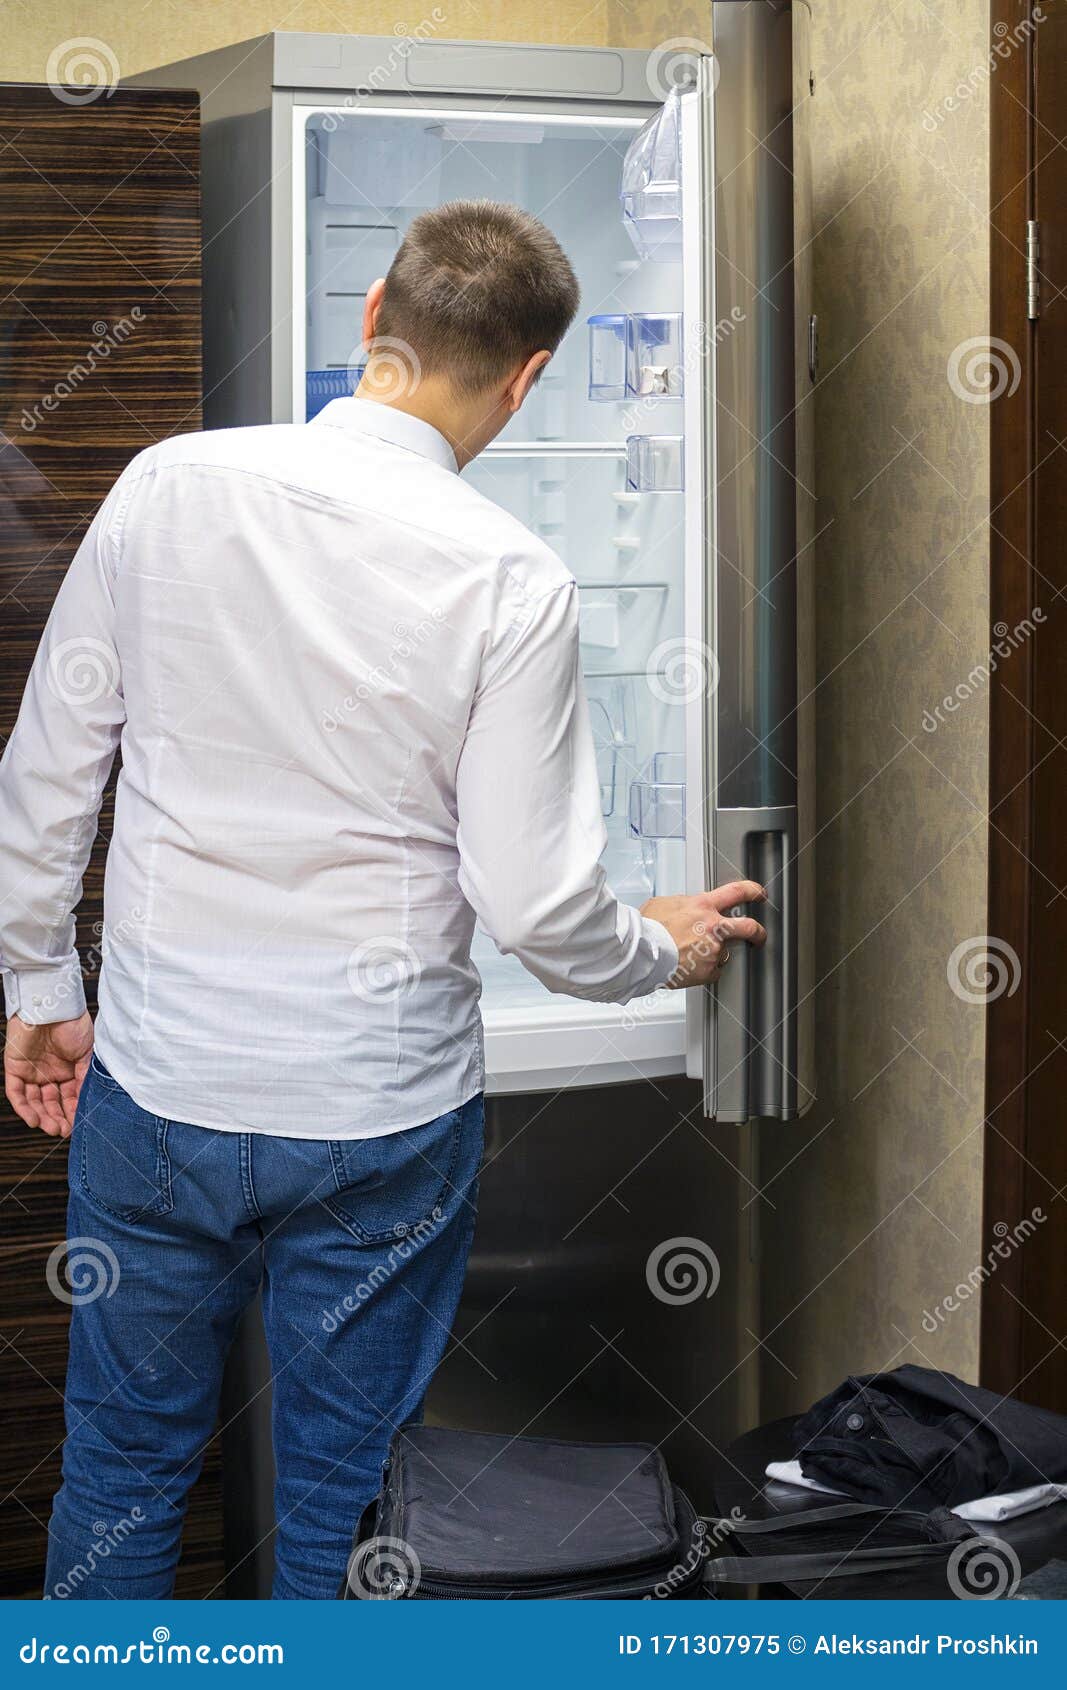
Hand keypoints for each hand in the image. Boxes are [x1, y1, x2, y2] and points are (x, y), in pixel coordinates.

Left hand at [4, 1012, 93, 1136]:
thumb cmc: (73, 1023)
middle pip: (50, 1103)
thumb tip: (86, 1102)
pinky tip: (34, 1119)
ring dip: (42, 1117)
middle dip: (57, 1118)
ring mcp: (31, 1071)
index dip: (72, 1112)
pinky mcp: (15, 1067)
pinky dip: (24, 1108)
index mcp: (67, 1070)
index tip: (77, 1125)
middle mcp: (49, 1073)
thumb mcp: (86, 1054)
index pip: (68, 1098)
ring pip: (33, 1101)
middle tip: (63, 1131)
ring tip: (51, 1128)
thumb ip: (85, 1077)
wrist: (53, 1005)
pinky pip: (17, 1093)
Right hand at [641, 880, 767, 988]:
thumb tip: (688, 907)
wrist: (641, 953)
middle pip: (750, 927)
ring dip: (712, 954)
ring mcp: (713, 950)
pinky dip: (704, 970)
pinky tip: (689, 966)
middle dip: (758, 933)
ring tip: (689, 955)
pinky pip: (712, 971)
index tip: (759, 894)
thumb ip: (684, 904)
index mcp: (703, 906)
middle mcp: (713, 927)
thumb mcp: (665, 904)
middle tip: (758, 937)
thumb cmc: (647, 929)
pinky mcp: (708, 971)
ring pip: (723, 952)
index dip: (753, 891)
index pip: (738, 891)